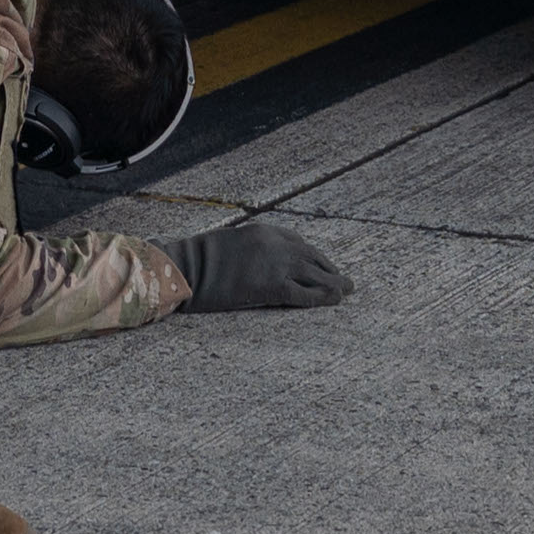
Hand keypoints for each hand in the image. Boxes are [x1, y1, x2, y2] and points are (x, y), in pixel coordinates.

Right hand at [166, 217, 352, 313]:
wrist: (186, 267)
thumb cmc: (198, 259)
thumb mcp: (229, 244)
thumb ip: (251, 249)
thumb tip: (260, 263)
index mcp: (264, 231)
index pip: (298, 242)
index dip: (315, 255)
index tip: (324, 265)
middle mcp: (275, 245)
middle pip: (311, 257)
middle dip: (329, 269)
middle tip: (345, 280)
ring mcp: (275, 265)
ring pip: (313, 274)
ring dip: (332, 284)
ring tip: (346, 291)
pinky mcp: (271, 286)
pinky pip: (302, 294)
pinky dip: (320, 298)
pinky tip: (331, 301)